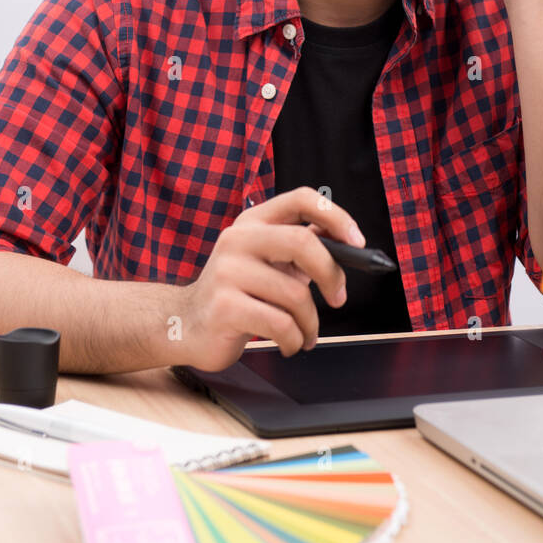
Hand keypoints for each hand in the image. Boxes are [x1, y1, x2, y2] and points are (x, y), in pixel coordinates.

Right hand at [175, 187, 364, 371]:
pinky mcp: (224, 307)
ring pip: (295, 295)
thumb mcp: (267, 261)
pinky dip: (295, 340)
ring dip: (311, 323)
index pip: (300, 198)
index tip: (358, 242)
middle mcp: (238, 239)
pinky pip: (280, 324)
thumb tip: (346, 239)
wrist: (184, 324)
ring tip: (305, 333)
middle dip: (332, 275)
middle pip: (303, 243)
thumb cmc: (236, 292)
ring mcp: (227, 272)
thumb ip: (300, 246)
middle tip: (339, 298)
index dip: (336, 216)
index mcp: (253, 222)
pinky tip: (289, 344)